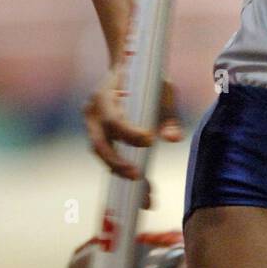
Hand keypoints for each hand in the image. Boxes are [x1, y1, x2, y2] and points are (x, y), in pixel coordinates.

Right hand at [82, 69, 182, 205]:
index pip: (113, 119)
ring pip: (103, 157)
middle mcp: (93, 114)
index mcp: (104, 96)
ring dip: (123, 176)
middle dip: (117, 164)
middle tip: (138, 178)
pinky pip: (112, 160)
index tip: (150, 141)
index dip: (129, 133)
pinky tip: (145, 196)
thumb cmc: (148, 78)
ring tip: (146, 197)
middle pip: (99, 145)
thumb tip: (173, 140)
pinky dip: (128, 176)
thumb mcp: (163, 90)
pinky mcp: (102, 140)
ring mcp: (94, 128)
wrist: (128, 70)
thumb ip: (168, 115)